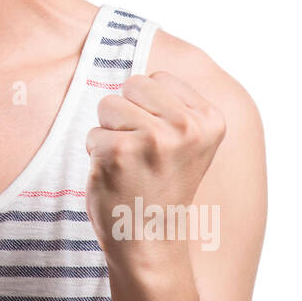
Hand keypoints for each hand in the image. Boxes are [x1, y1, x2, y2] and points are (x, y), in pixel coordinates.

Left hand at [85, 71, 225, 275]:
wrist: (151, 242)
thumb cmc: (161, 185)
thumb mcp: (187, 140)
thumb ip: (173, 104)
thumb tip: (133, 58)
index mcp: (209, 119)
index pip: (157, 77)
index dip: (148, 108)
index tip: (161, 144)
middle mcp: (186, 127)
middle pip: (132, 84)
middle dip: (126, 114)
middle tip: (141, 154)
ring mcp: (153, 139)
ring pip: (108, 105)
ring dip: (109, 134)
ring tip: (128, 165)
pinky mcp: (119, 153)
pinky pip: (92, 133)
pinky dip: (95, 154)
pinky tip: (115, 177)